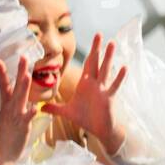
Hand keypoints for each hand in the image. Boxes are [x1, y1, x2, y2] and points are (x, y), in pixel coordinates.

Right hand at [0, 55, 39, 163]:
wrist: (1, 156)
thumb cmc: (4, 138)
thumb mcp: (4, 119)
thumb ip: (9, 108)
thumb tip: (12, 97)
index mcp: (5, 107)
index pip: (3, 87)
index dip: (2, 74)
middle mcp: (9, 110)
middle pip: (15, 88)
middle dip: (19, 72)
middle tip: (23, 58)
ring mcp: (15, 118)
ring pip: (20, 99)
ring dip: (23, 87)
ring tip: (27, 76)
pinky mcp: (21, 128)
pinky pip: (27, 119)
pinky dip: (30, 113)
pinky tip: (36, 108)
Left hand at [43, 34, 127, 153]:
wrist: (99, 130)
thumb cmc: (86, 118)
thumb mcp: (67, 112)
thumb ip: (54, 108)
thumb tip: (40, 107)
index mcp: (85, 84)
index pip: (87, 64)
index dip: (88, 52)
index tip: (88, 41)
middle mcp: (95, 83)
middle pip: (96, 62)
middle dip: (97, 49)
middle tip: (99, 34)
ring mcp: (103, 89)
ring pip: (105, 70)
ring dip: (108, 57)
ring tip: (112, 43)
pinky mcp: (109, 97)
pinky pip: (114, 85)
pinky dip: (119, 77)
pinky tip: (124, 67)